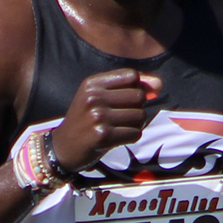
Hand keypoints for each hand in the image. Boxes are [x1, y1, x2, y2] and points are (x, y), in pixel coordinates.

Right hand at [48, 70, 162, 173]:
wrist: (63, 147)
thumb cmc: (86, 120)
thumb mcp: (99, 97)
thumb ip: (129, 86)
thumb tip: (159, 84)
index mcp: (92, 83)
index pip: (131, 76)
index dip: (136, 88)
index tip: (126, 100)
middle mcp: (94, 97)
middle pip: (138, 96)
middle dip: (137, 108)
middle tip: (121, 117)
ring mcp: (98, 116)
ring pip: (140, 116)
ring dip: (135, 125)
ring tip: (118, 128)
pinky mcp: (103, 135)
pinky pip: (135, 133)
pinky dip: (131, 137)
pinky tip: (116, 138)